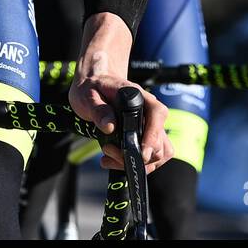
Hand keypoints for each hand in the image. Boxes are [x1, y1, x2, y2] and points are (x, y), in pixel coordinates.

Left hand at [69, 13, 173, 173]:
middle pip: (159, 142)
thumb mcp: (88, 95)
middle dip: (136, 155)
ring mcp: (149, 127)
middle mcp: (149, 113)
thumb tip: (110, 127)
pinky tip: (112, 160)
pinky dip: (134, 164)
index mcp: (139, 97)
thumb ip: (99, 109)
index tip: (141, 153)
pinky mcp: (144, 138)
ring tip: (109, 158)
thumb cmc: (92, 86)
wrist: (93, 83)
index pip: (157, 114)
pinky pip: (150, 158)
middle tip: (109, 151)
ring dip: (137, 164)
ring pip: (159, 154)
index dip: (153, 136)